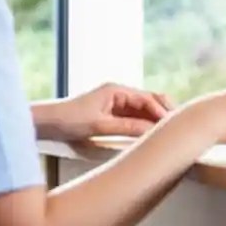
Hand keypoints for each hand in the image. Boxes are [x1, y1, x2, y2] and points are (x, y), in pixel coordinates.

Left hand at [32, 82, 174, 140]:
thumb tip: (152, 132)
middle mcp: (118, 93)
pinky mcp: (110, 114)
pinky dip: (144, 124)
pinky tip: (151, 134)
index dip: (162, 111)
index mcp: (116, 90)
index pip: (147, 99)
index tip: (173, 125)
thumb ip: (127, 127)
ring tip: (169, 132)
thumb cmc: (69, 120)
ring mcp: (114, 103)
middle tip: (179, 125)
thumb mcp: (100, 125)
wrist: (46, 122)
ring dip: (155, 119)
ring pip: (142, 110)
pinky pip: (133, 117)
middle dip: (164, 111)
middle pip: (149, 101)